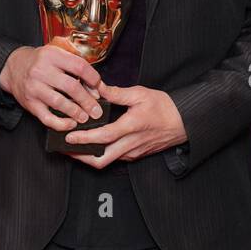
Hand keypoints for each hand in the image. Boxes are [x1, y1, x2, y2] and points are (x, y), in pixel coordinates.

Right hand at [0, 43, 102, 129]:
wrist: (13, 67)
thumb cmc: (40, 62)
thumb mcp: (56, 54)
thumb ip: (74, 66)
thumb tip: (95, 87)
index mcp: (52, 55)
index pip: (79, 66)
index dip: (93, 78)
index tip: (99, 88)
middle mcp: (41, 70)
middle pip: (71, 87)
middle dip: (87, 101)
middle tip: (97, 110)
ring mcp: (34, 87)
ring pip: (59, 102)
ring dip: (76, 112)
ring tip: (85, 117)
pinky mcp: (29, 103)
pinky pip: (47, 117)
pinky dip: (60, 123)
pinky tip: (70, 124)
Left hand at [61, 83, 186, 168]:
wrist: (183, 123)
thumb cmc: (164, 108)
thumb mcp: (140, 94)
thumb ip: (117, 93)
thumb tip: (98, 88)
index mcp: (131, 128)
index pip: (103, 137)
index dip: (84, 139)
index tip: (69, 137)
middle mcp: (130, 144)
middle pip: (101, 160)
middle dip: (80, 157)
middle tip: (66, 149)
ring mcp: (133, 153)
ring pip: (107, 161)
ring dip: (89, 156)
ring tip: (75, 146)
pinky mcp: (135, 155)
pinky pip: (115, 158)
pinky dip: (101, 153)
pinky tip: (94, 145)